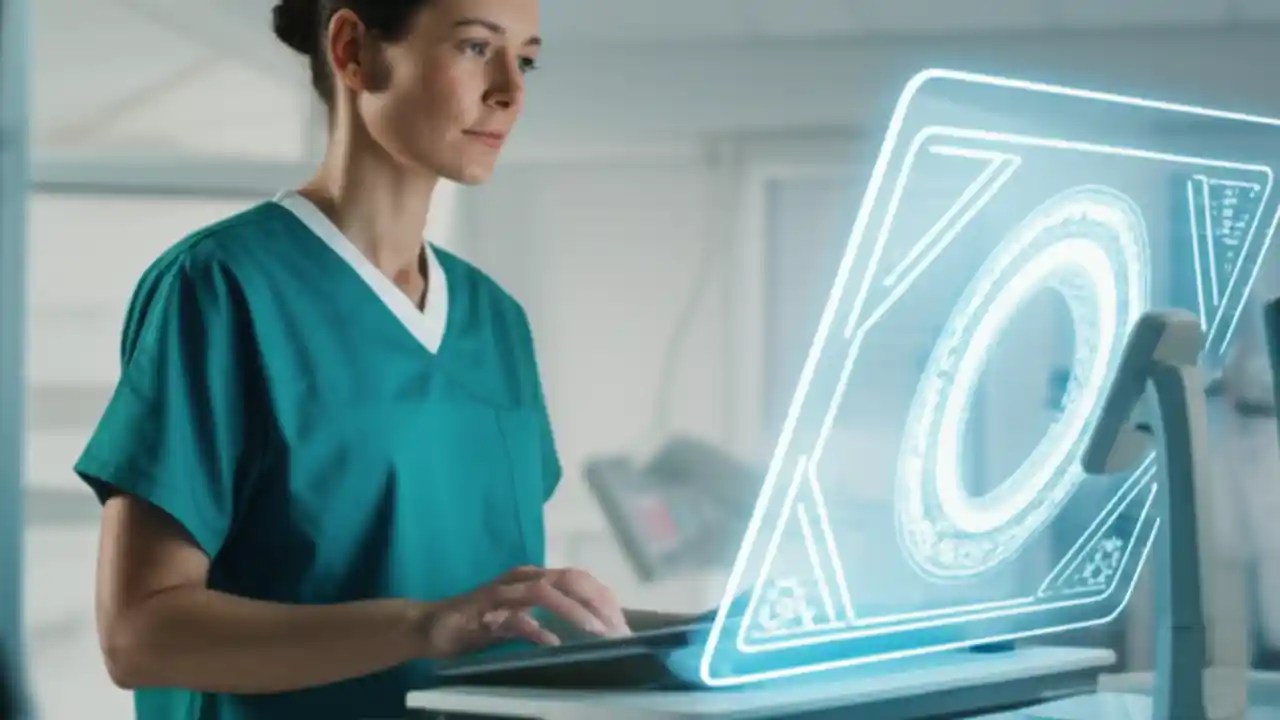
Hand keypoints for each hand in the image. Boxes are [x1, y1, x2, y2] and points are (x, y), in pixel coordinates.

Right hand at [418, 566, 630, 658]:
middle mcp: (522, 578)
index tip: (623, 622)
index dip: (603, 597)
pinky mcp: (483, 612)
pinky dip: (535, 630)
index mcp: (534, 577)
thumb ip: (550, 620)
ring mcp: (502, 592)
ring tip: (596, 632)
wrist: (431, 626)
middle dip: (597, 601)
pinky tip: (552, 644)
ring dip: (574, 611)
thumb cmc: (480, 624)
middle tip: (617, 628)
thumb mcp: (522, 620)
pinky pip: (514, 618)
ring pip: (546, 592)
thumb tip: (590, 632)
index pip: (578, 578)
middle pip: (569, 577)